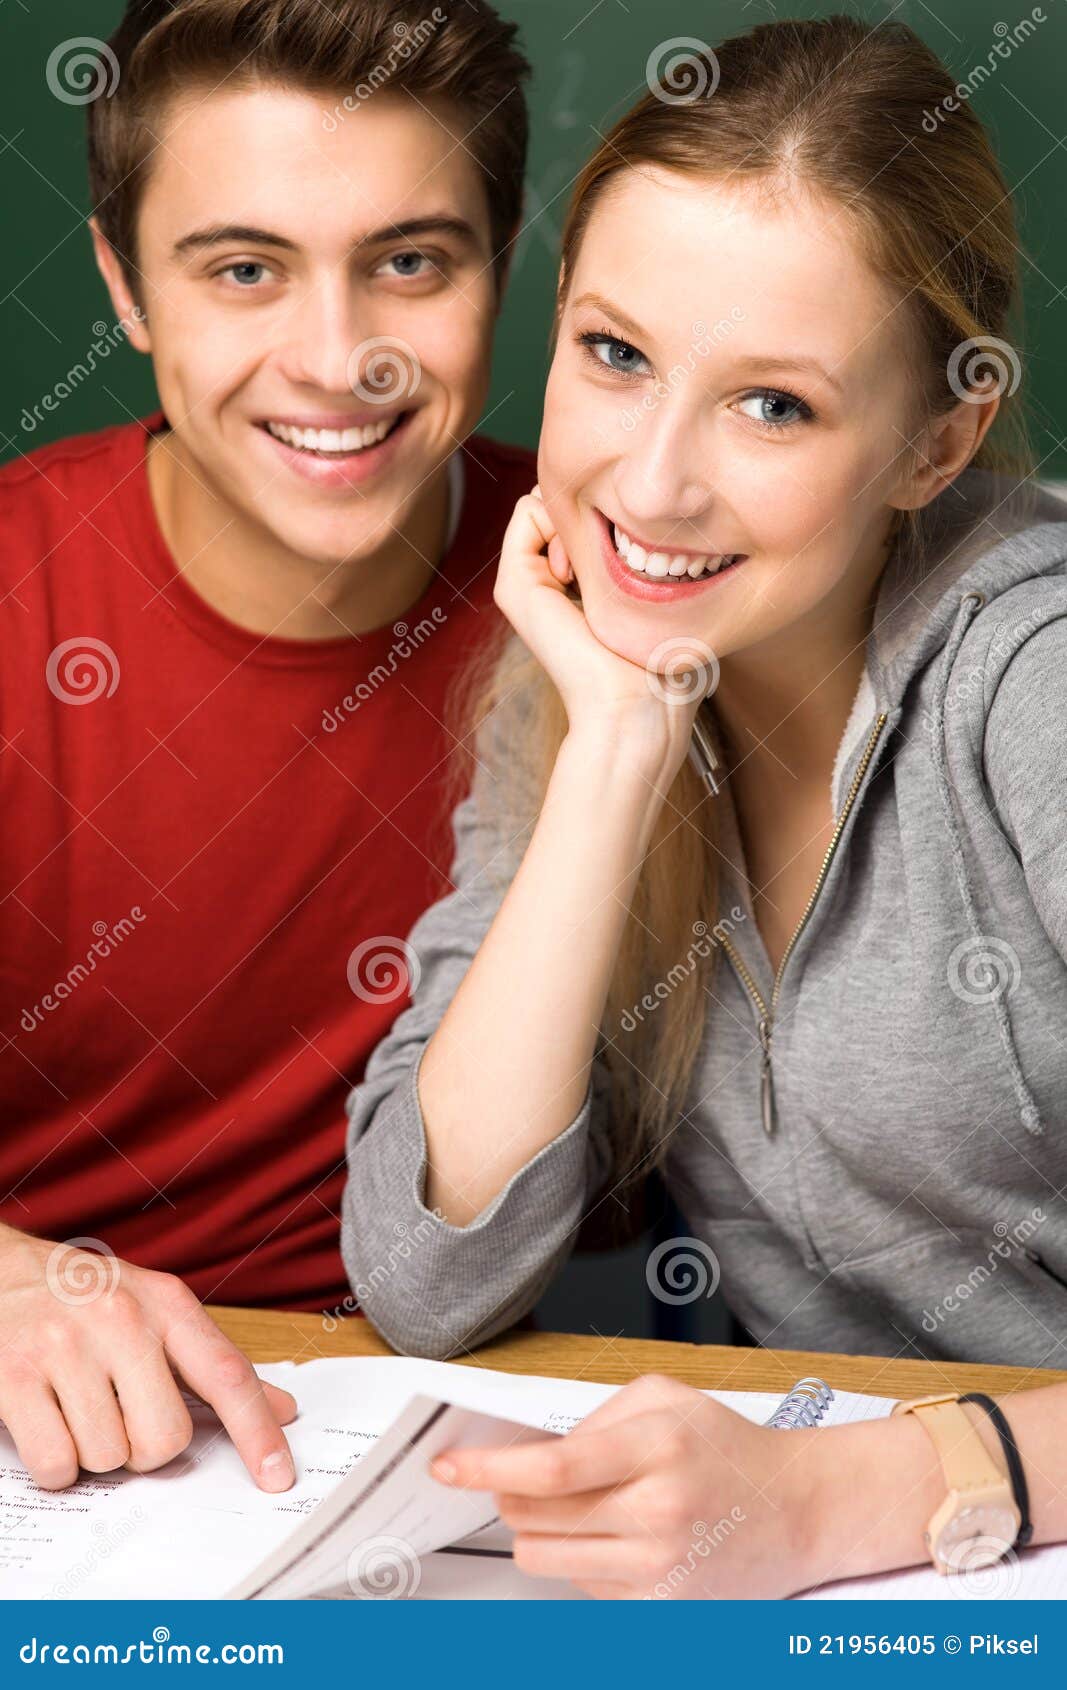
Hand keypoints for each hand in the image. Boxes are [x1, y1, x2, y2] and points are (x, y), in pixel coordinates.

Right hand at [0, 1226, 296, 1492]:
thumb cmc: (83, 1297)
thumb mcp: (154, 1309)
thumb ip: (214, 1363)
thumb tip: (281, 1410)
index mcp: (166, 1303)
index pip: (227, 1374)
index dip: (256, 1432)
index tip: (277, 1476)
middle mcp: (121, 1319)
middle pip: (166, 1439)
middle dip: (147, 1449)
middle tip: (123, 1419)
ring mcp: (65, 1347)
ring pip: (109, 1457)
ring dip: (96, 1453)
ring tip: (78, 1408)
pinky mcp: (14, 1378)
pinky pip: (57, 1465)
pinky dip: (56, 1465)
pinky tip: (48, 1425)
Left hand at [430, 1372, 818, 1598]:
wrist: (798, 1510)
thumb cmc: (728, 1448)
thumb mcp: (666, 1399)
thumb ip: (595, 1414)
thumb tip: (530, 1447)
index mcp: (657, 1446)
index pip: (551, 1469)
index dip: (489, 1469)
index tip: (450, 1466)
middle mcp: (657, 1510)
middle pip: (536, 1516)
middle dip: (509, 1496)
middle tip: (516, 1481)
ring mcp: (659, 1566)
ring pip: (545, 1557)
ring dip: (538, 1530)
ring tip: (576, 1508)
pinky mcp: (660, 1606)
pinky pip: (580, 1585)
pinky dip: (578, 1557)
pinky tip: (614, 1535)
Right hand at [494, 490, 704, 782]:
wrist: (637, 706)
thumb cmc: (662, 663)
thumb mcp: (661, 598)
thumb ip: (647, 560)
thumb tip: (646, 520)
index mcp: (572, 588)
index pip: (581, 512)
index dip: (608, 511)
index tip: (634, 553)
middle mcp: (543, 583)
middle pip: (561, 501)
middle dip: (589, 507)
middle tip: (611, 557)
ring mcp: (524, 584)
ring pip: (543, 500)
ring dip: (575, 514)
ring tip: (594, 566)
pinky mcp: (514, 586)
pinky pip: (525, 509)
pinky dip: (558, 517)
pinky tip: (578, 565)